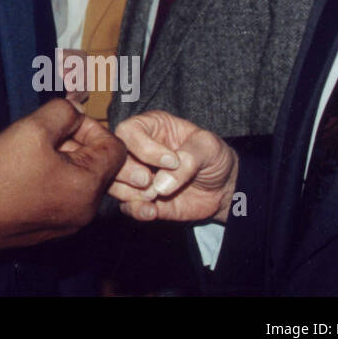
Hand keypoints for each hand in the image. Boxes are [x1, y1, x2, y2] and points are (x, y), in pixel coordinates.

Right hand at [0, 98, 125, 253]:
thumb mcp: (31, 129)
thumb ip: (63, 111)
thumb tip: (77, 110)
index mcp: (87, 188)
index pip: (115, 149)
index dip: (91, 127)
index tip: (62, 123)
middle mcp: (85, 211)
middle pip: (98, 165)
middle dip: (75, 143)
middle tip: (41, 135)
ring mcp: (68, 223)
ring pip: (79, 180)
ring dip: (63, 160)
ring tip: (30, 153)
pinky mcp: (50, 229)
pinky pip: (64, 197)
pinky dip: (52, 179)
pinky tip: (24, 173)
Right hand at [109, 111, 238, 223]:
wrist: (224, 188)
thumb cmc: (214, 158)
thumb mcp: (209, 147)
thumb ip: (188, 159)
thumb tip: (161, 184)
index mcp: (150, 127)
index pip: (128, 131)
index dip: (144, 147)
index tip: (172, 161)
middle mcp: (137, 150)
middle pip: (114, 157)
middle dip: (128, 171)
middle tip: (148, 181)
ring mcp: (136, 176)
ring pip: (113, 182)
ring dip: (129, 192)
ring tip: (153, 196)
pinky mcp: (141, 199)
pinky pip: (126, 206)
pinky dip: (136, 210)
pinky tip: (152, 211)